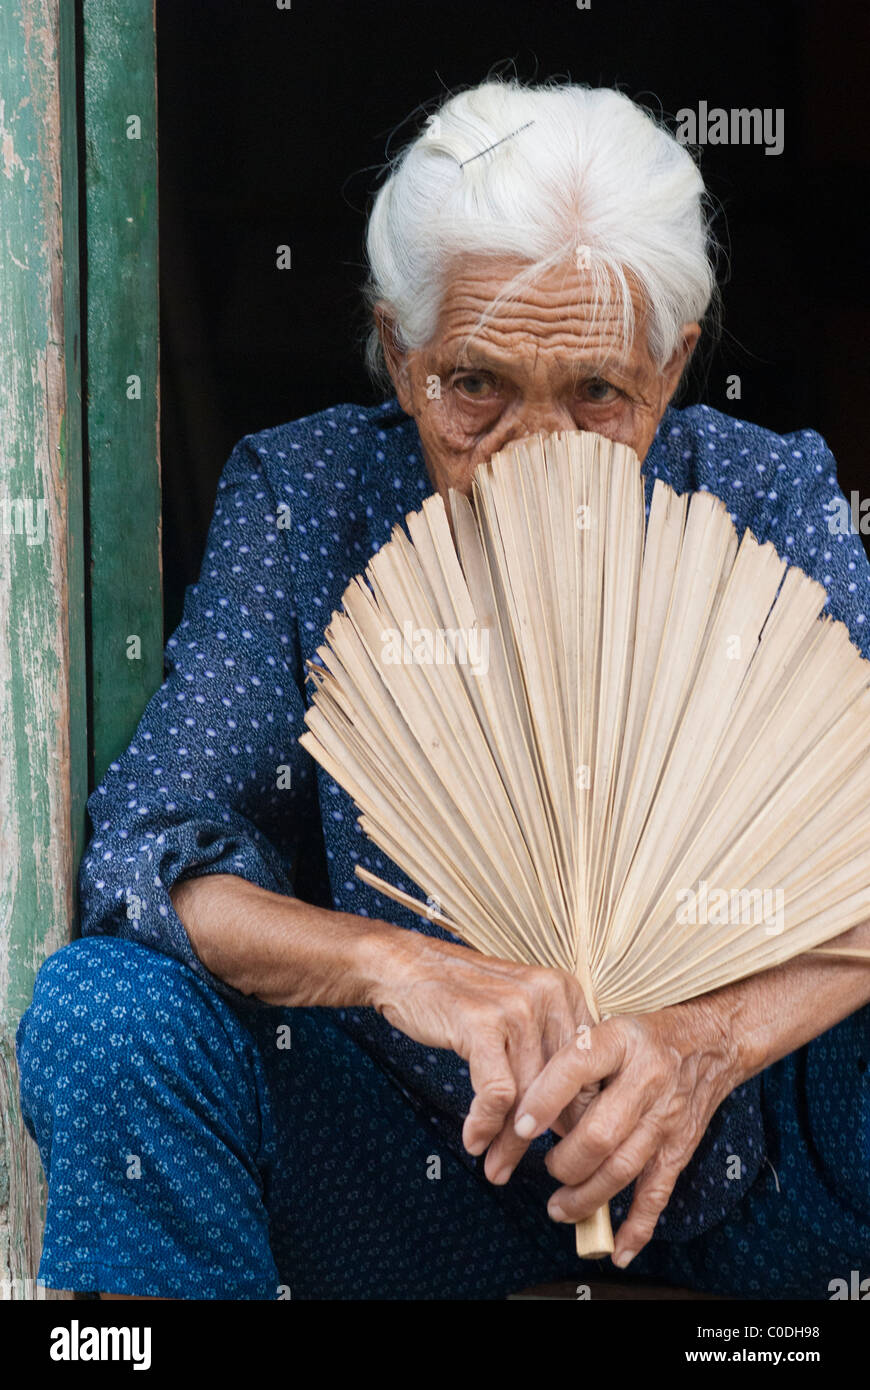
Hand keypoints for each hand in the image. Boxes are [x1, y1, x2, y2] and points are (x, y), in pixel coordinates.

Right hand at [369, 931, 595, 1179]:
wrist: (407, 966)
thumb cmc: (462, 997)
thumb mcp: (518, 1012)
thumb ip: (546, 1053)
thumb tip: (570, 1120)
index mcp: (566, 992)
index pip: (587, 1069)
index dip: (575, 1115)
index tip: (563, 1149)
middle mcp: (550, 995)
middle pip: (560, 1086)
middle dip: (545, 1138)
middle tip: (532, 1170)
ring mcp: (517, 1008)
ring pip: (528, 1096)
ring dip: (510, 1142)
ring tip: (496, 1168)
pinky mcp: (483, 1023)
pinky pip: (497, 1092)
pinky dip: (486, 1124)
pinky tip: (474, 1140)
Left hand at [507, 997, 741, 1264]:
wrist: (712, 1042)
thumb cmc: (644, 1036)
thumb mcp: (607, 1026)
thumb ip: (572, 1059)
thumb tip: (527, 1104)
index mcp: (620, 1040)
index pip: (576, 1068)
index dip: (544, 1100)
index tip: (519, 1128)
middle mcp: (645, 1080)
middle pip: (599, 1134)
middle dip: (564, 1163)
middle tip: (545, 1170)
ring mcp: (665, 1118)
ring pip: (622, 1169)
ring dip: (586, 1197)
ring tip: (559, 1209)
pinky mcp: (680, 1147)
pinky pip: (658, 1192)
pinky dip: (638, 1227)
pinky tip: (618, 1249)